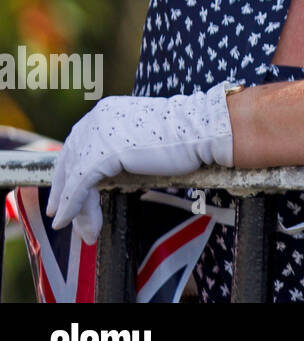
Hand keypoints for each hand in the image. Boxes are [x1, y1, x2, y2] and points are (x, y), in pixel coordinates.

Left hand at [47, 83, 237, 244]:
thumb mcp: (143, 138)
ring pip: (73, 178)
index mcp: (106, 111)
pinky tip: (72, 222)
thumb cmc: (185, 135)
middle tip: (63, 216)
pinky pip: (79, 186)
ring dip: (74, 208)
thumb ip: (122, 147)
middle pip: (69, 160)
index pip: (78, 145)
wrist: (203, 129)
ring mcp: (98, 134)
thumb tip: (110, 172)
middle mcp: (96, 118)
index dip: (69, 171)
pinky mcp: (104, 153)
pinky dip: (74, 208)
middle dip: (63, 192)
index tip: (67, 194)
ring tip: (81, 229)